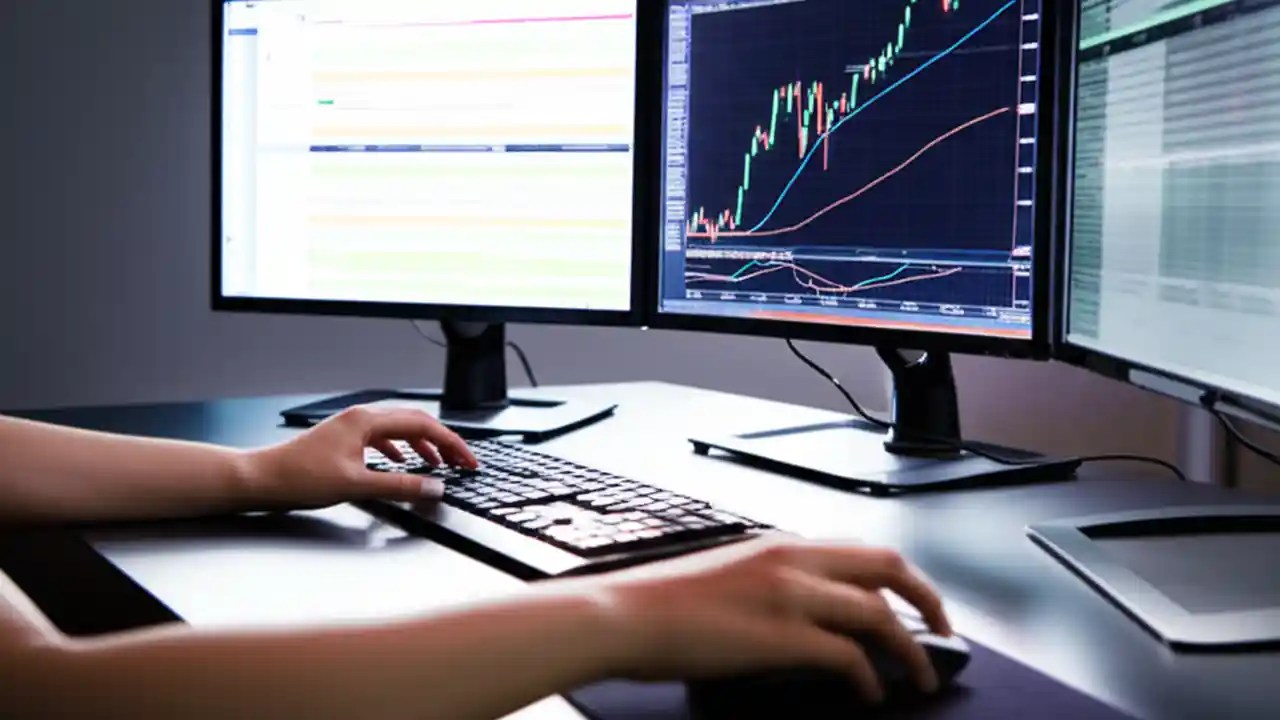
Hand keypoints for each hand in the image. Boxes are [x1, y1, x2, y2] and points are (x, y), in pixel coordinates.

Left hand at [246, 405, 477, 508]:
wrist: (261, 479)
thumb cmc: (299, 477)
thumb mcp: (357, 485)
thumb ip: (400, 486)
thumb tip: (434, 487)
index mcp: (366, 421)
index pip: (423, 425)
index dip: (451, 443)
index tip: (467, 460)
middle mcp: (360, 418)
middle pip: (414, 422)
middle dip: (441, 441)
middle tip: (460, 460)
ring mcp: (350, 428)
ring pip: (398, 430)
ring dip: (421, 444)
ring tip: (437, 462)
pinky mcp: (343, 440)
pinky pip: (381, 438)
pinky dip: (399, 449)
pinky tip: (400, 462)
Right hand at [587, 535, 950, 702]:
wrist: (623, 615)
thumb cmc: (659, 604)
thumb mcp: (726, 578)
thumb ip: (767, 585)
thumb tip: (798, 616)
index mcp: (779, 545)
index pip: (859, 552)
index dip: (898, 579)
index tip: (914, 602)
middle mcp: (792, 560)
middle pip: (887, 567)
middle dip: (927, 599)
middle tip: (943, 632)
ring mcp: (790, 595)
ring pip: (879, 614)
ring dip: (910, 649)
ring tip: (921, 676)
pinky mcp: (782, 634)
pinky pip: (850, 655)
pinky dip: (870, 676)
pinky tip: (871, 693)